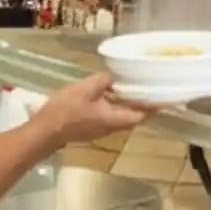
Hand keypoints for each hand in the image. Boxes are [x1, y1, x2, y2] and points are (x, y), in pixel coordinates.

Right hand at [31, 72, 156, 145]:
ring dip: (126, 103)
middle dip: (141, 103)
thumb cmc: (67, 110)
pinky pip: (108, 116)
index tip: (165, 97)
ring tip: (129, 87)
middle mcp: (112, 127)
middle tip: (147, 87)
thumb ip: (104, 81)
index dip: (154, 106)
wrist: (46, 131)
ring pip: (120, 116)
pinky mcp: (91, 128)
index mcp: (115, 118)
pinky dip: (113, 105)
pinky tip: (107, 93)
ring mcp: (101, 129)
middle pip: (133, 116)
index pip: (142, 114)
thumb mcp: (86, 88)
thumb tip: (113, 78)